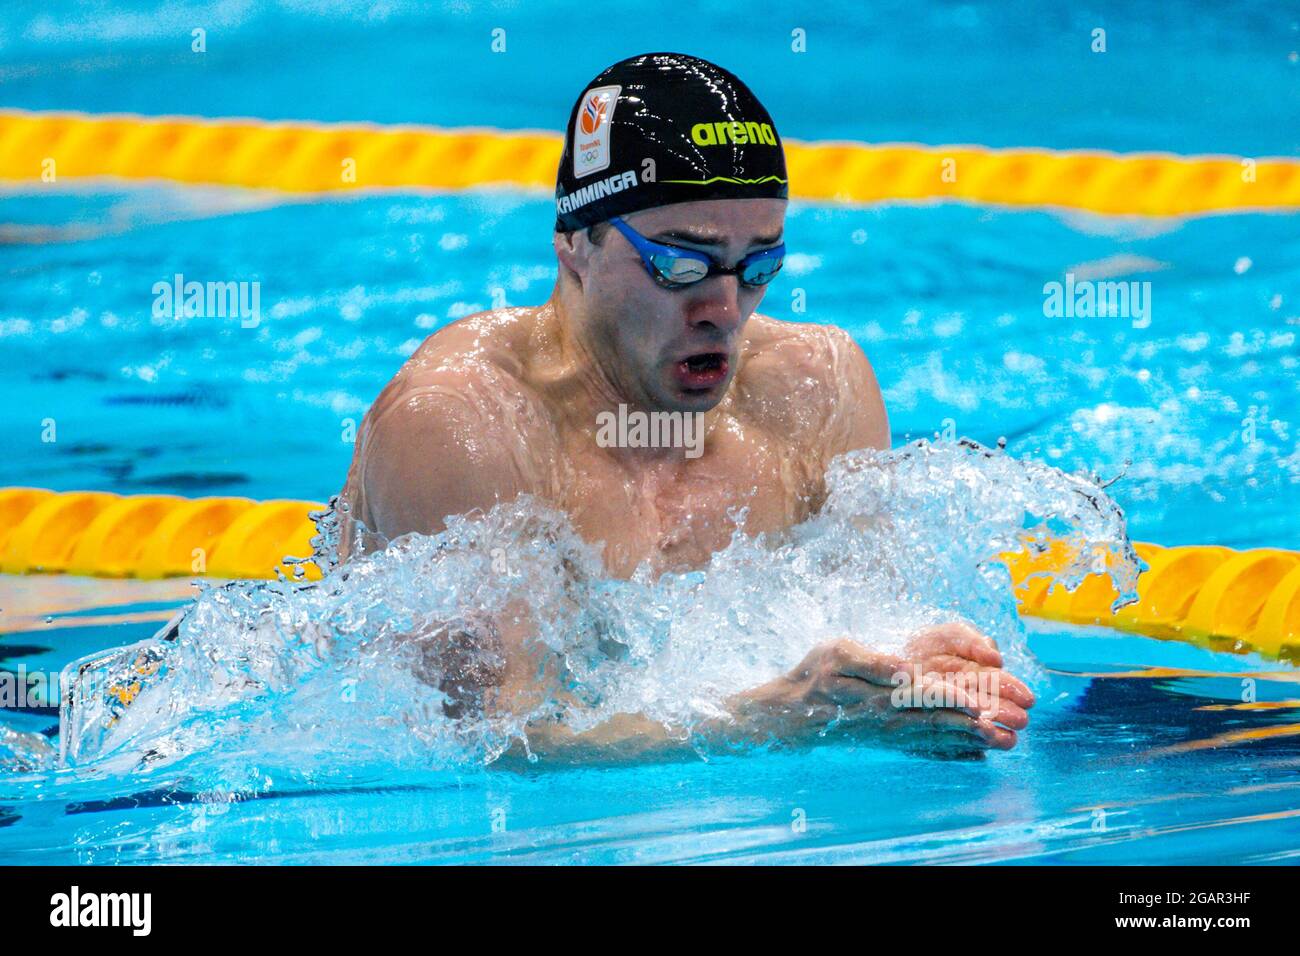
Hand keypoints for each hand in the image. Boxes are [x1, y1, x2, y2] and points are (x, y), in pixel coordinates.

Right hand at [736, 623, 1034, 756]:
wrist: (792, 711)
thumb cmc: (815, 674)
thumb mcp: (836, 654)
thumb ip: (872, 662)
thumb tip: (904, 671)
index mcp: (877, 693)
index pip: (921, 695)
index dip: (951, 699)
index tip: (979, 702)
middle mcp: (887, 719)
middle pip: (937, 722)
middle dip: (973, 726)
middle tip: (1008, 728)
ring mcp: (889, 734)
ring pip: (936, 738)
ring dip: (970, 742)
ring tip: (1003, 742)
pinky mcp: (889, 741)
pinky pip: (925, 750)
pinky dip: (951, 752)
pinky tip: (975, 755)